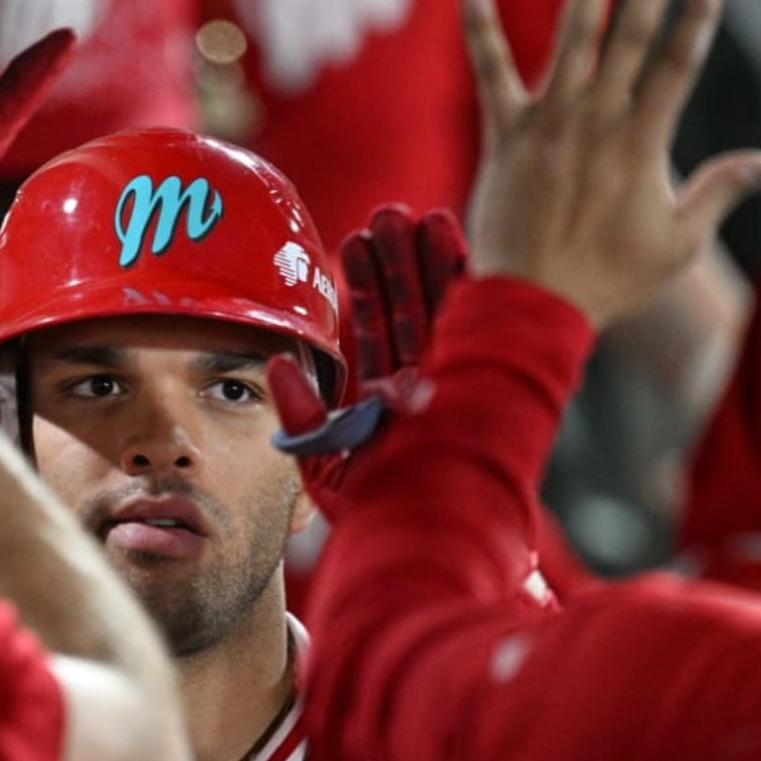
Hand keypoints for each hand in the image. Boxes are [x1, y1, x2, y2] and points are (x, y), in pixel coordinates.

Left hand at [269, 205, 467, 515]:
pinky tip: (446, 233)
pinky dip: (461, 275)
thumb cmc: (384, 523)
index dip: (367, 291)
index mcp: (389, 408)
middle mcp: (424, 392)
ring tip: (411, 213)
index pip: (375, 337)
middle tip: (384, 214)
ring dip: (425, 260)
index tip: (354, 243)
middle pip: (408, 314)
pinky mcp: (485, 378)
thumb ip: (304, 419)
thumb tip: (275, 364)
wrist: (435, 547)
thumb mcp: (327, 472)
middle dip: (397, 264)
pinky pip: (473, 319)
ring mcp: (455, 385)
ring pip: (439, 310)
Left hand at [462, 0, 760, 326]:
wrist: (535, 307)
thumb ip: (721, 190)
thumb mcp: (679, 242)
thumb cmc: (610, 280)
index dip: (693, 22)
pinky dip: (481, 30)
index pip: (678, 68)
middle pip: (630, 40)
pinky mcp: (505, 135)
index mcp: (642, 146)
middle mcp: (597, 124)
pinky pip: (490, 73)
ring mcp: (549, 126)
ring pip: (572, 40)